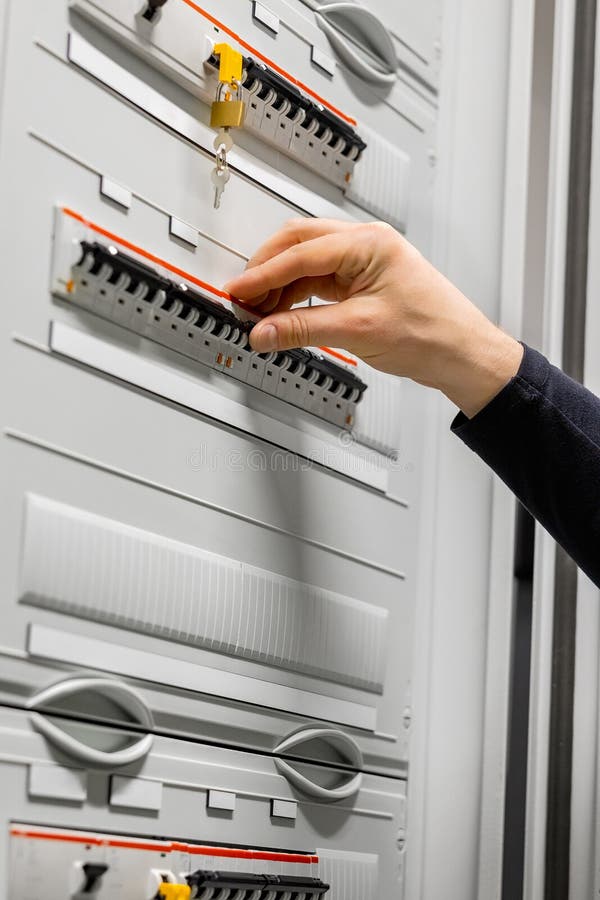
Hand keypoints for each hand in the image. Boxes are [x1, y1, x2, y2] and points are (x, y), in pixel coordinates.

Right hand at [224, 219, 522, 417]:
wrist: (462, 354)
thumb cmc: (432, 333)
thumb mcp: (358, 331)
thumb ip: (303, 330)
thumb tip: (264, 332)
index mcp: (369, 243)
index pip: (302, 252)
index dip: (263, 274)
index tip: (238, 292)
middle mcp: (366, 245)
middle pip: (299, 245)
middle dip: (267, 270)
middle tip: (242, 298)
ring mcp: (364, 263)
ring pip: (307, 263)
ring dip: (280, 285)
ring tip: (258, 312)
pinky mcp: (363, 284)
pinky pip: (319, 283)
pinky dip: (296, 297)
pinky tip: (283, 315)